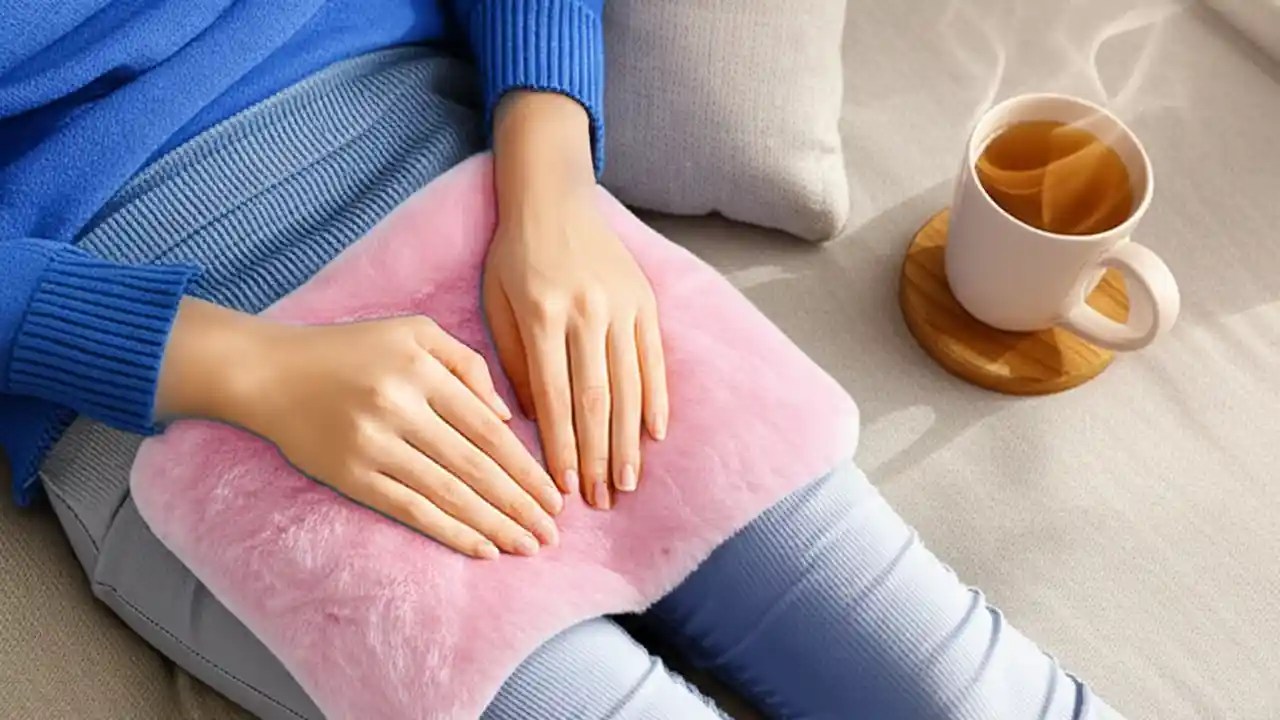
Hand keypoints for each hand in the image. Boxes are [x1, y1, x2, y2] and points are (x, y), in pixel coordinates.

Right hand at [158, 301, 560, 558]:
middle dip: (519, 504)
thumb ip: (467, 363)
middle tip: (553, 534)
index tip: (553, 496)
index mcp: (421, 369)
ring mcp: (373, 444)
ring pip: (447, 493)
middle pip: (474, 466)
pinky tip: (481, 548)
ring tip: (527, 546)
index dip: (525, 467)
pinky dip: (449, 531)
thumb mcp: (413, 333)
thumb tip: (508, 416)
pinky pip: (409, 509)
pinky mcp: (350, 475)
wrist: (270, 373)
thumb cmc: (351, 350)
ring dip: (493, 524)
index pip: (487, 429)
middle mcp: (399, 407)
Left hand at [485, 92, 668, 509]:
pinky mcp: (644, 301)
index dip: (561, 447)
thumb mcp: (497, 304)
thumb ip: (513, 362)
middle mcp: (586, 313)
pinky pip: (653, 358)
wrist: (553, 199)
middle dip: (598, 456)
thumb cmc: (514, 257)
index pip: (554, 397)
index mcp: (542, 315)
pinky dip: (656, 399)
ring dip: (628, 440)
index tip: (563, 487)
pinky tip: (655, 434)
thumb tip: (535, 424)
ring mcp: (621, 306)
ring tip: (627, 482)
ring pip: (627, 386)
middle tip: (600, 500)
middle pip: (596, 400)